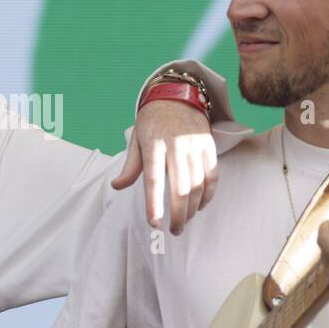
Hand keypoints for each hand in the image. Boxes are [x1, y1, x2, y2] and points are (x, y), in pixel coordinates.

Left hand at [113, 99, 218, 234]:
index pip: (153, 180)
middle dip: (178, 214)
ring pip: (197, 185)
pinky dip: (208, 195)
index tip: (154, 223)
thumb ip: (130, 166)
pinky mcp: (209, 146)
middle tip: (174, 231)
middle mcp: (176, 145)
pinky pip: (212, 176)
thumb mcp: (136, 140)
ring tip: (184, 222)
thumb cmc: (152, 121)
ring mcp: (195, 146)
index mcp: (153, 144)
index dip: (154, 204)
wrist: (177, 95)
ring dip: (192, 208)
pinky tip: (200, 206)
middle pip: (179, 188)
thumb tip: (117, 187)